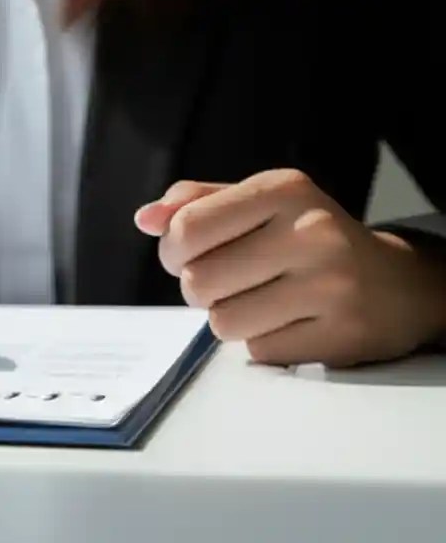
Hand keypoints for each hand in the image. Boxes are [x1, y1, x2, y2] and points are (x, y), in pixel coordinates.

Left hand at [134, 169, 445, 366]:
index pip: (187, 228)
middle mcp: (312, 233)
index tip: (185, 255)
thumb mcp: (260, 204)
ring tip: (260, 301)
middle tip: (228, 281)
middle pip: (198, 281)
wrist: (397, 284)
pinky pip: (258, 351)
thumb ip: (197, 205)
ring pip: (223, 323)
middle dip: (199, 288)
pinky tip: (291, 322)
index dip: (172, 250)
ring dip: (229, 318)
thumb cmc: (308, 239)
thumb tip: (145, 219)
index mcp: (285, 190)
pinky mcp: (340, 336)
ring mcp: (330, 287)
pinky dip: (263, 341)